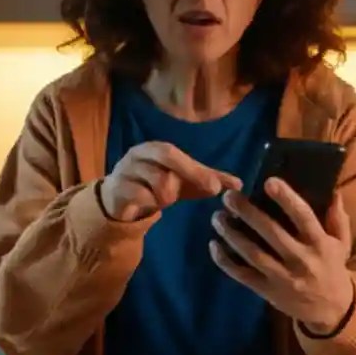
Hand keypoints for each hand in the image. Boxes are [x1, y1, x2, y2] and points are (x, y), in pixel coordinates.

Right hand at [99, 142, 241, 221]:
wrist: (120, 199)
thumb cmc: (156, 184)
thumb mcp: (184, 182)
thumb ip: (209, 180)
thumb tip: (239, 184)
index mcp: (154, 149)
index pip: (174, 152)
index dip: (195, 169)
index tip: (216, 187)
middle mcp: (137, 155)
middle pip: (165, 157)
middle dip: (188, 175)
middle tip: (207, 191)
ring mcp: (124, 171)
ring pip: (156, 182)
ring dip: (167, 195)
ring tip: (164, 199)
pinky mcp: (115, 190)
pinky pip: (139, 196)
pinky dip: (150, 204)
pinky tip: (147, 206)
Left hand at [209, 177, 354, 333]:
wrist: (331, 310)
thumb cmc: (333, 268)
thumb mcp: (342, 243)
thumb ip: (337, 218)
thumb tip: (333, 191)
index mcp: (319, 243)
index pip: (303, 217)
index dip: (286, 198)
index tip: (268, 182)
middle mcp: (301, 260)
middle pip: (271, 233)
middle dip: (247, 212)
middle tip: (229, 196)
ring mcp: (282, 278)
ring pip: (252, 254)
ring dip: (232, 234)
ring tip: (218, 217)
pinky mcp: (268, 291)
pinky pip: (242, 275)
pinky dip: (225, 261)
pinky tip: (214, 245)